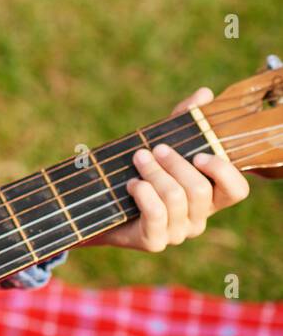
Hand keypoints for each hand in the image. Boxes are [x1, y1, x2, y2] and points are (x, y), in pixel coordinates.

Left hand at [84, 87, 250, 250]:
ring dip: (154, 173)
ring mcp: (177, 233)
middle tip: (154, 149)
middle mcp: (198, 218)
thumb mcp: (161, 145)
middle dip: (174, 164)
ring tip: (138, 158)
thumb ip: (184, 121)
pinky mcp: (154, 241)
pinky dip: (144, 194)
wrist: (97, 206)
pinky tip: (132, 184)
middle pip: (200, 190)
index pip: (237, 191)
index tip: (199, 153)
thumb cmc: (138, 172)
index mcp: (209, 197)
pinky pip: (157, 215)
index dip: (223, 171)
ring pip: (176, 199)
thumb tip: (205, 94)